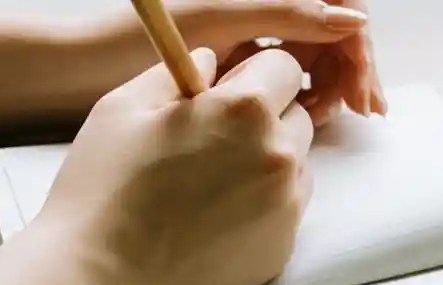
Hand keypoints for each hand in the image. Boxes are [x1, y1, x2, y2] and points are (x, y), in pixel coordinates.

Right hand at [36, 48, 312, 284]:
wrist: (100, 280)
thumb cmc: (103, 189)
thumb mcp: (125, 106)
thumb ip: (177, 71)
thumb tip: (210, 63)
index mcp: (245, 110)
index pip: (283, 67)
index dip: (253, 75)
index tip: (226, 93)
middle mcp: (279, 156)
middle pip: (296, 117)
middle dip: (264, 120)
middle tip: (212, 142)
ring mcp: (286, 208)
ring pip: (296, 166)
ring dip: (267, 163)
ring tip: (212, 184)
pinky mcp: (282, 249)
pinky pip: (286, 210)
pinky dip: (263, 206)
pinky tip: (215, 218)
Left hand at [154, 0, 384, 124]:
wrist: (78, 70)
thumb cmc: (132, 39)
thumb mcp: (221, 20)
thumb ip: (288, 13)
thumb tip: (355, 20)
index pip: (337, 4)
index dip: (357, 47)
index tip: (362, 91)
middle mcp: (263, 4)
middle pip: (332, 31)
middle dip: (351, 68)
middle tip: (364, 111)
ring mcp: (252, 30)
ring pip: (314, 55)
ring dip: (329, 84)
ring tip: (322, 116)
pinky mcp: (238, 60)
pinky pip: (286, 75)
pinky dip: (301, 95)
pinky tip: (303, 115)